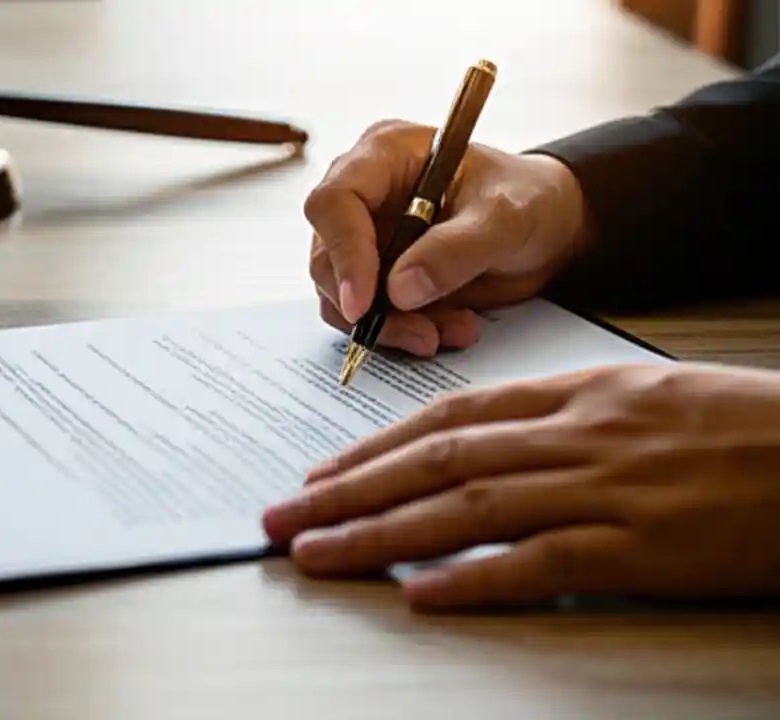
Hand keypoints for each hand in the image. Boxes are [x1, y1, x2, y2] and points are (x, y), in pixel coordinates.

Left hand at [261, 363, 779, 610]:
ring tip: (315, 553)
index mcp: (575, 395)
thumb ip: (566, 415)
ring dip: (379, 534)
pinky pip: (539, 566)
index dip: (374, 446)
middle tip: (282, 515)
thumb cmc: (750, 427)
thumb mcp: (647, 396)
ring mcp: (604, 491)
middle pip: (435, 462)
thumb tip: (489, 447)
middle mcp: (575, 436)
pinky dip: (472, 582)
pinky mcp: (640, 550)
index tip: (322, 470)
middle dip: (346, 490)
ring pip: (465, 511)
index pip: (449, 418)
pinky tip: (419, 598)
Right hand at [305, 119, 591, 355]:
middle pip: (328, 257)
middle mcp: (364, 194)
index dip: (343, 254)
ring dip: (391, 325)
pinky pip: (368, 315)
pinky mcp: (377, 274)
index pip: (334, 203)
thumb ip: (455, 250)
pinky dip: (402, 331)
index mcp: (384, 156)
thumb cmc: (528, 200)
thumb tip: (399, 290)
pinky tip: (447, 328)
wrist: (547, 227)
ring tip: (448, 331)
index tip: (365, 303)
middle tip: (420, 332)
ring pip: (342, 295)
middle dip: (370, 305)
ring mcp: (367, 237)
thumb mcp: (505, 219)